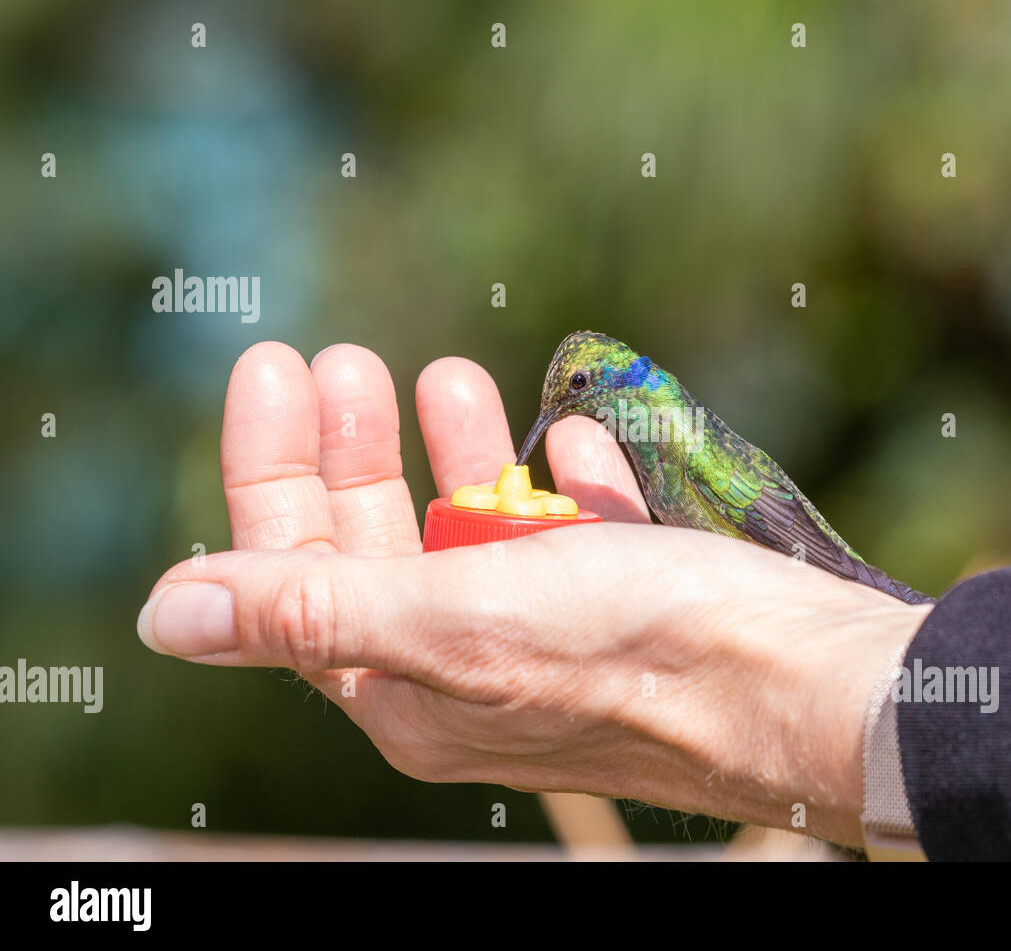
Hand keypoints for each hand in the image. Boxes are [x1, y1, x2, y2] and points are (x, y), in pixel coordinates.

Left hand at [137, 342, 929, 846]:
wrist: (812, 686)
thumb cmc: (639, 652)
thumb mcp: (460, 620)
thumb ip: (313, 612)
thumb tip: (163, 617)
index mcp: (409, 685)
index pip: (296, 573)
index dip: (271, 468)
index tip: (277, 363)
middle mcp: (471, 671)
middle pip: (381, 549)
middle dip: (356, 453)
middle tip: (346, 359)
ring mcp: (553, 641)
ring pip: (480, 536)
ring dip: (460, 456)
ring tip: (447, 376)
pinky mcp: (629, 614)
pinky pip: (575, 540)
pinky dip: (562, 486)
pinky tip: (575, 435)